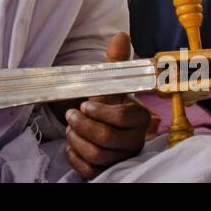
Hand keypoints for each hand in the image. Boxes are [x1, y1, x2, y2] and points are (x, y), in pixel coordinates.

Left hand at [63, 31, 154, 179]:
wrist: (106, 134)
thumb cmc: (109, 109)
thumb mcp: (111, 86)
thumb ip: (115, 64)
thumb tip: (121, 35)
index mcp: (139, 119)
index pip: (123, 117)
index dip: (101, 111)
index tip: (86, 104)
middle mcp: (135, 142)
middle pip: (107, 138)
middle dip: (83, 125)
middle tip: (72, 115)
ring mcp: (122, 160)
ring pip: (98, 156)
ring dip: (77, 140)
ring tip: (71, 129)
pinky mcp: (109, 174)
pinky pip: (89, 170)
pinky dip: (75, 157)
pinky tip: (73, 145)